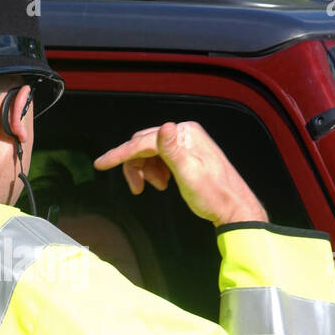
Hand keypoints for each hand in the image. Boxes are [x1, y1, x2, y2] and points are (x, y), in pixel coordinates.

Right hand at [93, 121, 267, 225]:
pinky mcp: (187, 153)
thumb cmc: (213, 195)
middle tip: (137, 189)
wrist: (234, 208)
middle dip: (135, 166)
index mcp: (185, 134)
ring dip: (145, 170)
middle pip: (144, 144)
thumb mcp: (190, 175)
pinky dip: (154, 171)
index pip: (144, 141)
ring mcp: (186, 142)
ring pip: (150, 152)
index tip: (100, 165)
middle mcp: (185, 133)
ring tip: (155, 188)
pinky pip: (160, 158)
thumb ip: (173, 151)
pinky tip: (162, 184)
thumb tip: (165, 126)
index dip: (120, 154)